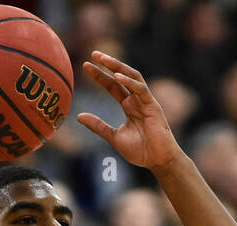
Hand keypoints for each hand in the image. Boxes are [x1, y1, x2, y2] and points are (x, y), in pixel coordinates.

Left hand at [77, 51, 184, 173]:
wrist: (158, 161)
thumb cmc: (140, 151)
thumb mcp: (114, 137)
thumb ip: (98, 126)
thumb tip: (78, 116)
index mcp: (128, 106)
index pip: (112, 86)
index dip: (100, 76)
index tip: (86, 66)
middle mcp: (136, 100)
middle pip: (121, 76)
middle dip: (108, 64)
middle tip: (93, 53)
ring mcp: (145, 101)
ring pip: (132, 77)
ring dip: (118, 66)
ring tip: (103, 59)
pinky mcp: (153, 106)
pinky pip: (141, 90)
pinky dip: (130, 82)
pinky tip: (117, 76)